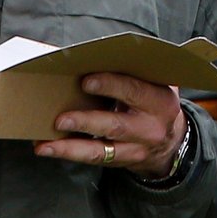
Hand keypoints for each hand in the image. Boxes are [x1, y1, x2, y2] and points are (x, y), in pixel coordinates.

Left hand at [38, 73, 188, 176]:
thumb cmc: (154, 103)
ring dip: (70, 147)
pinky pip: (93, 159)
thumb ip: (136, 72)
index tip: (86, 81)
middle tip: (60, 119)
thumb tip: (92, 56)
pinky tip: (47, 148)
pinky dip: (68, 153)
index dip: (111, 85)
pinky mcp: (121, 162)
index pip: (134, 91)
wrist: (171, 143)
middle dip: (86, 121)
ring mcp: (136, 149)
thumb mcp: (156, 84)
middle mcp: (150, 128)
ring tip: (45, 144)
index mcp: (160, 102)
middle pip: (116, 126)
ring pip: (101, 150)